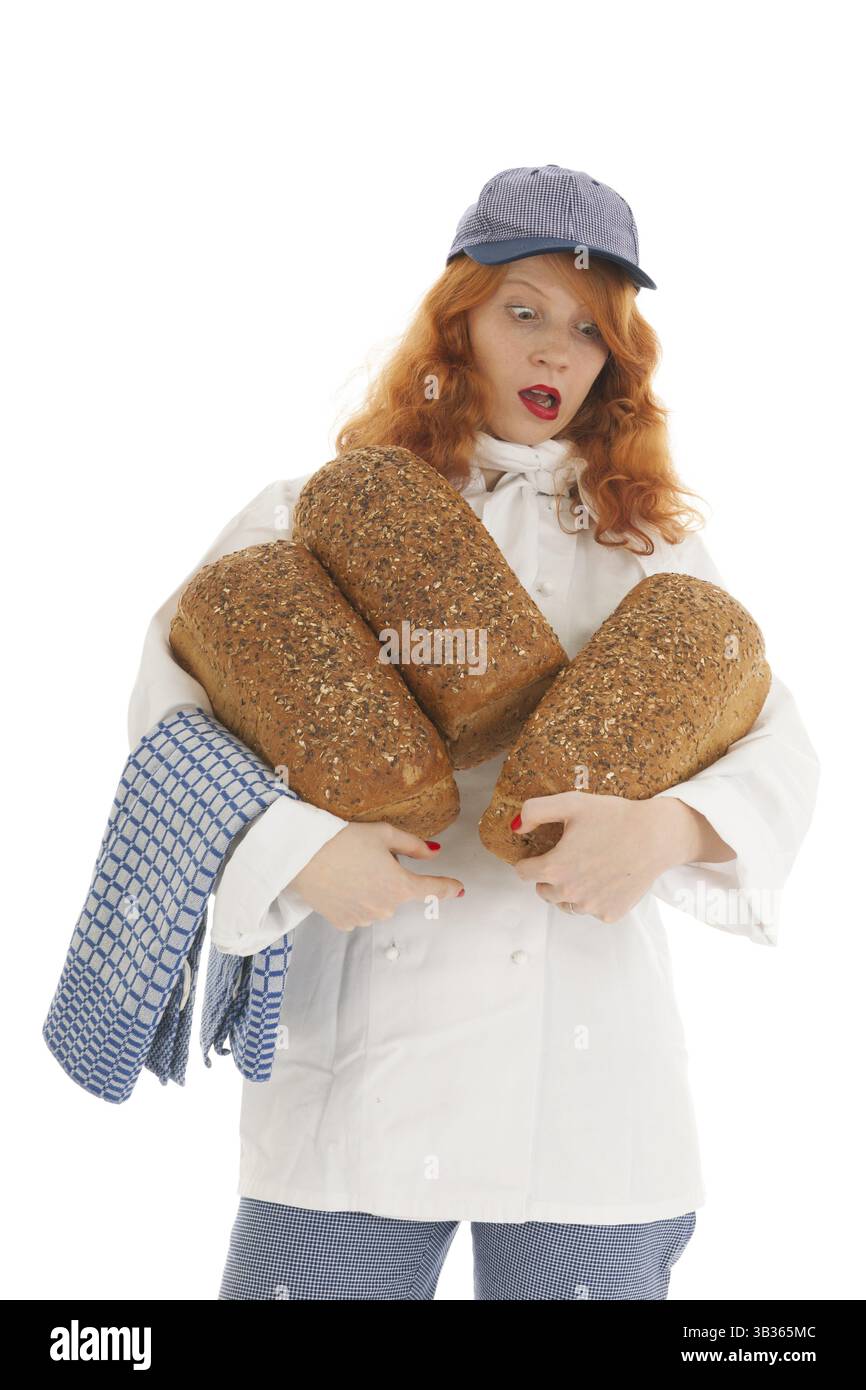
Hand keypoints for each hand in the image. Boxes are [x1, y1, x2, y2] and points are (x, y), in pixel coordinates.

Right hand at [287, 823, 464, 931]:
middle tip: (369, 857)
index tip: (459, 889)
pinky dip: (355, 900)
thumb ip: (414, 846)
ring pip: (379, 904)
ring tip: (350, 869)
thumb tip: (436, 851)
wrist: (301, 857)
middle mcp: (385, 908)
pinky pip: (359, 912)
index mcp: (399, 886)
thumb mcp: (383, 834)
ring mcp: (364, 919)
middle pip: (399, 893)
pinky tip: (341, 884)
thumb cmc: (343, 840)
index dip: (448, 888)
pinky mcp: (344, 923)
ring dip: (373, 890)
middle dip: (391, 877)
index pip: (433, 890)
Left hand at [511, 791, 734, 922]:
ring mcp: (590, 907)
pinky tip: (607, 877)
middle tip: (571, 857)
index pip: (524, 872)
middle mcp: (569, 893)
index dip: (530, 860)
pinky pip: (591, 909)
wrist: (656, 835)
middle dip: (550, 876)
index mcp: (554, 867)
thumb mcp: (571, 803)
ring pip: (566, 903)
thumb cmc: (613, 816)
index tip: (542, 852)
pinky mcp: (610, 914)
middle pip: (543, 891)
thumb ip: (534, 811)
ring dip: (570, 890)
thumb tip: (515, 829)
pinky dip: (595, 897)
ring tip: (589, 867)